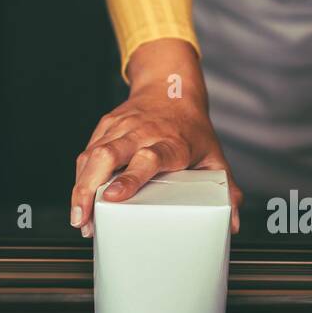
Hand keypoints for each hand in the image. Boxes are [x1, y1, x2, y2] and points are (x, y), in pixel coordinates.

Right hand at [71, 39, 242, 236]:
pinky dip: (80, 177)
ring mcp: (121, 127)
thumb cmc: (191, 129)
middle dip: (90, 188)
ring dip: (80, 187)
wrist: (170, 87)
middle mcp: (142, 132)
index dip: (129, 178)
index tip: (114, 197)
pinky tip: (80, 199)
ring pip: (92, 155)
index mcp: (171, 142)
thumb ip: (225, 189)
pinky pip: (86, 153)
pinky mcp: (105, 126)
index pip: (147, 158)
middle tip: (84, 218)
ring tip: (79, 217)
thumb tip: (232, 224)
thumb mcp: (214, 156)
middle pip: (108, 156)